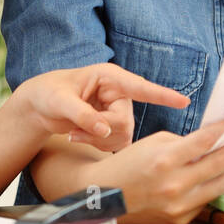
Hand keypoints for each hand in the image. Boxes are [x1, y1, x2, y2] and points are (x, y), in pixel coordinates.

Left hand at [16, 63, 188, 152]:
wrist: (39, 106)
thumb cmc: (48, 94)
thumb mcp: (60, 101)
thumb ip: (83, 115)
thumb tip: (104, 129)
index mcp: (110, 78)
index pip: (140, 87)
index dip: (162, 95)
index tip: (184, 101)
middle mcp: (118, 94)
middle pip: (125, 122)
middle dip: (99, 131)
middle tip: (74, 130)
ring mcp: (118, 111)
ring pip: (122, 136)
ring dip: (96, 140)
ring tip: (73, 132)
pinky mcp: (114, 127)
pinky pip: (117, 145)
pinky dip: (96, 145)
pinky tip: (78, 137)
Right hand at [94, 118, 223, 223]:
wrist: (104, 195)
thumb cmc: (131, 162)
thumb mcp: (156, 143)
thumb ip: (187, 144)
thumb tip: (219, 142)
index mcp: (166, 159)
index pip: (208, 140)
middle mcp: (175, 184)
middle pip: (223, 163)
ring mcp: (180, 204)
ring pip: (222, 184)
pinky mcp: (181, 218)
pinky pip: (208, 198)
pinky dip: (220, 183)